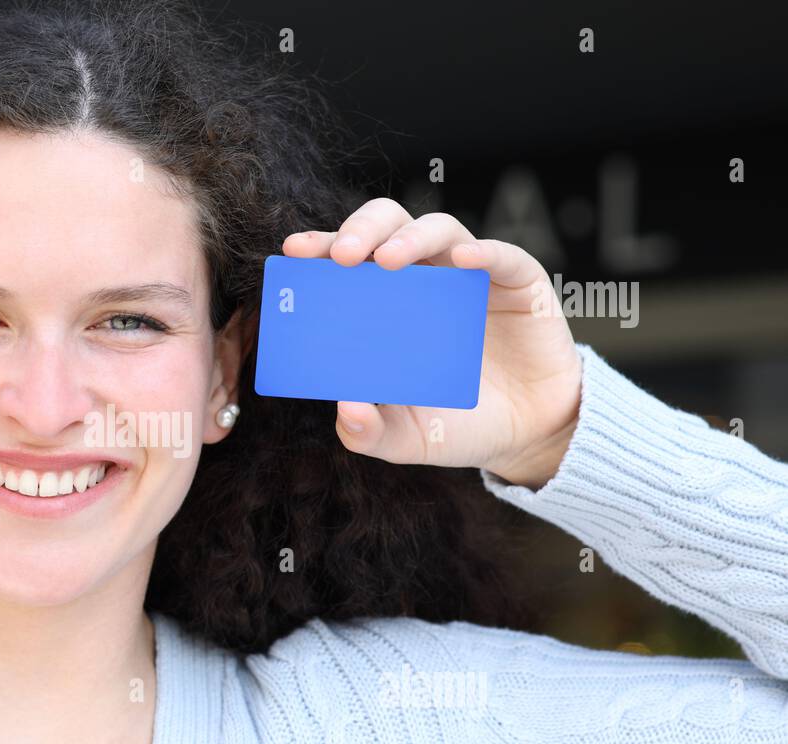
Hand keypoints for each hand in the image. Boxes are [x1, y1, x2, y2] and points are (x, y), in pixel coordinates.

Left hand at [282, 198, 582, 489]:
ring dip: (410, 237)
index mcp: (387, 303)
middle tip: (343, 257)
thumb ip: (368, 433)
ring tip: (389, 259)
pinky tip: (463, 261)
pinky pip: (501, 256)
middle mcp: (425, 278)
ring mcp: (470, 275)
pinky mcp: (518, 281)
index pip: (351, 261)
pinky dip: (482, 252)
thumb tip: (344, 410)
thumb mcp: (405, 439)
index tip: (294, 252)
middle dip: (361, 230)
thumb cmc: (456, 426)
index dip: (322, 247)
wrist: (526, 435)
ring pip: (438, 229)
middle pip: (388, 226)